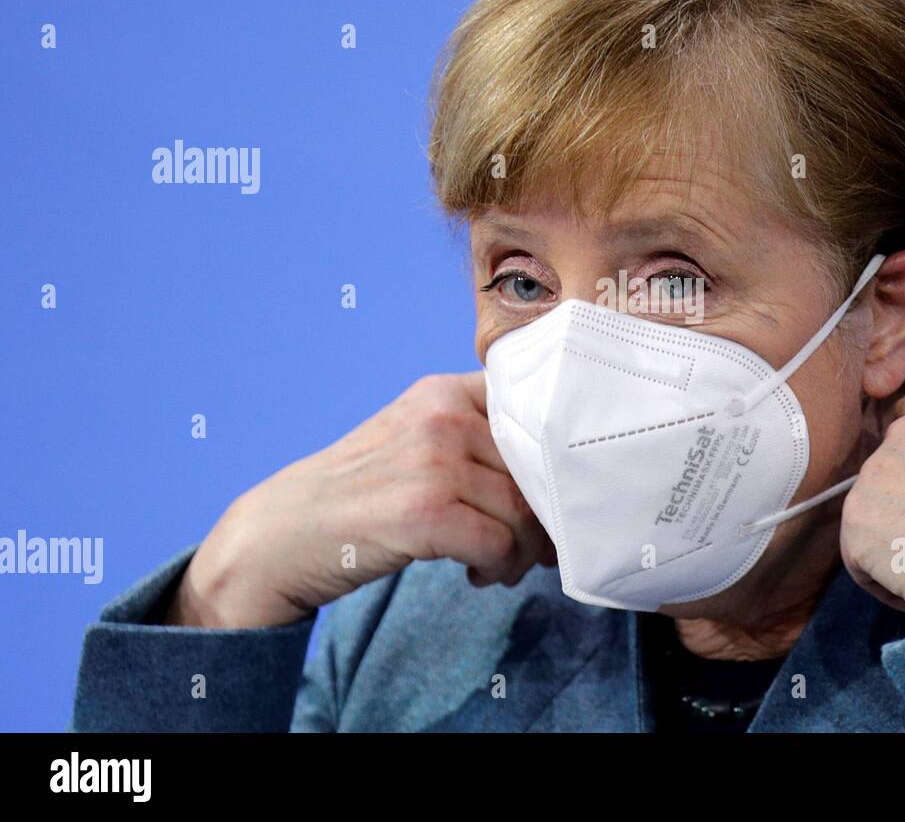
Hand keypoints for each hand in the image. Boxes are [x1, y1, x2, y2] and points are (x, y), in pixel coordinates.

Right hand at [166, 372, 554, 628]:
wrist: (283, 532)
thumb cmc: (361, 493)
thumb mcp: (414, 439)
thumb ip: (475, 436)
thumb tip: (558, 470)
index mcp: (443, 392)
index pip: (534, 411)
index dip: (555, 458)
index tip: (554, 493)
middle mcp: (441, 417)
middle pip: (537, 468)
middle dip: (544, 516)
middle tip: (532, 546)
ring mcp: (432, 463)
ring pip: (524, 510)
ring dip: (524, 549)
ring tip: (500, 564)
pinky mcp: (424, 513)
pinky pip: (499, 545)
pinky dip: (500, 568)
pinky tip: (477, 574)